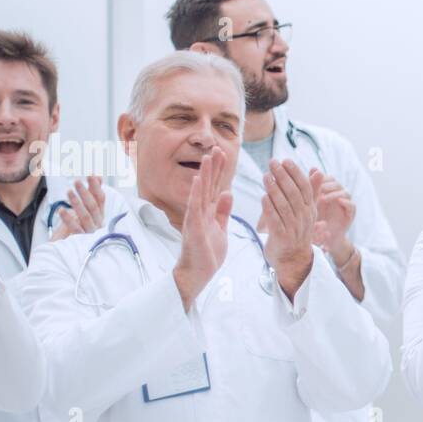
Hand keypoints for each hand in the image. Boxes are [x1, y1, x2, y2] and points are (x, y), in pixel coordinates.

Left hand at [50, 176, 105, 240]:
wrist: (77, 251)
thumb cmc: (83, 226)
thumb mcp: (89, 208)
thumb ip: (93, 193)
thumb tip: (97, 175)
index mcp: (100, 215)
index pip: (101, 199)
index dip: (96, 186)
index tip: (90, 174)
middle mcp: (98, 223)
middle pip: (93, 207)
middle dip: (85, 193)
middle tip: (77, 181)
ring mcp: (91, 232)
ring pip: (85, 217)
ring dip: (77, 203)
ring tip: (69, 191)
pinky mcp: (81, 240)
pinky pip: (75, 229)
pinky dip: (68, 219)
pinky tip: (60, 210)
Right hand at [173, 148, 232, 310]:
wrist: (199, 274)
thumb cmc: (208, 254)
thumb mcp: (221, 228)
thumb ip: (223, 211)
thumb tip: (228, 192)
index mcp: (209, 212)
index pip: (215, 187)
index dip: (219, 171)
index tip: (224, 154)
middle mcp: (201, 212)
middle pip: (208, 185)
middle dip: (213, 167)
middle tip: (217, 148)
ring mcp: (196, 218)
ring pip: (200, 192)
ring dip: (204, 175)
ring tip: (207, 158)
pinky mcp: (193, 227)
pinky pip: (194, 208)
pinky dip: (196, 194)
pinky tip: (197, 180)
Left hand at [262, 159, 318, 298]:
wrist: (293, 259)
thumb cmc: (297, 230)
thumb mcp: (307, 210)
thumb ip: (311, 191)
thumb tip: (317, 171)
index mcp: (310, 210)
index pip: (305, 187)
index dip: (296, 173)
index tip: (285, 160)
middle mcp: (304, 218)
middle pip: (294, 194)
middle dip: (283, 176)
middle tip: (272, 162)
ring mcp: (293, 228)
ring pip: (284, 206)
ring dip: (275, 189)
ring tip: (266, 176)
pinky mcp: (282, 238)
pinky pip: (275, 221)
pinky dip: (269, 208)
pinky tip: (263, 196)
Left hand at [308, 174, 356, 258]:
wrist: (323, 242)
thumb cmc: (310, 224)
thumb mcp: (304, 209)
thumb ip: (301, 194)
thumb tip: (289, 179)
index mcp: (326, 192)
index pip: (326, 178)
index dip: (320, 179)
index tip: (309, 182)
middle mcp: (336, 196)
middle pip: (335, 183)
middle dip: (326, 184)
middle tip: (317, 187)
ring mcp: (344, 205)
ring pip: (345, 192)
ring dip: (334, 193)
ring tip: (323, 197)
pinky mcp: (350, 216)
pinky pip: (352, 206)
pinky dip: (346, 203)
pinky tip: (338, 202)